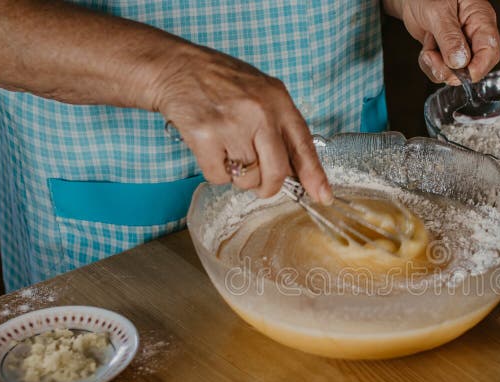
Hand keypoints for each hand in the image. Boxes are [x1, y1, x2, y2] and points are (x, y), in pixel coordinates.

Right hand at [151, 46, 331, 202]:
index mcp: (278, 100)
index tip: (323, 196)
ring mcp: (232, 124)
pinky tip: (211, 149)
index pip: (303, 145)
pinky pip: (219, 177)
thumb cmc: (221, 82)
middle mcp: (259, 112)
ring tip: (228, 151)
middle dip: (269, 187)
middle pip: (276, 172)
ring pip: (246, 178)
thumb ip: (280, 125)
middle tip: (261, 186)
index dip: (315, 175)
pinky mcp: (205, 136)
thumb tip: (296, 170)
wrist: (177, 67)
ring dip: (238, 176)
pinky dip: (215, 171)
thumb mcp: (261, 92)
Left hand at [391, 0, 499, 84]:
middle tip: (434, 59)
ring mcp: (460, 45)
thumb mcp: (439, 12)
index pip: (490, 50)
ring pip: (456, 72)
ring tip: (428, 49)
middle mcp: (473, 34)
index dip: (478, 68)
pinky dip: (430, 66)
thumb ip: (450, 37)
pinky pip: (442, 71)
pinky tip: (427, 49)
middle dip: (453, 70)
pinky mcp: (446, 53)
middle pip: (474, 66)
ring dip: (438, 67)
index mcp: (480, 19)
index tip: (462, 75)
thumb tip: (460, 61)